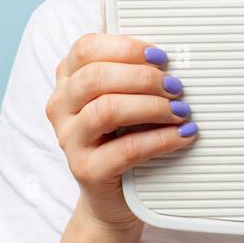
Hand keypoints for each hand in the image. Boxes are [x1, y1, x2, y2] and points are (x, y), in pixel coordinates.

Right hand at [45, 33, 197, 233]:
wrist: (113, 195)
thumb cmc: (123, 136)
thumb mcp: (123, 97)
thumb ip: (133, 71)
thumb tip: (169, 48)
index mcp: (68, 79)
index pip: (86, 48)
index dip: (126, 47)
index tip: (160, 56)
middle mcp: (61, 107)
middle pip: (95, 77)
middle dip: (142, 77)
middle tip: (175, 86)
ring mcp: (69, 139)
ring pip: (107, 110)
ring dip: (151, 107)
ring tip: (180, 111)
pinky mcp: (86, 170)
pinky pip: (126, 149)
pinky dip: (160, 139)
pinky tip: (182, 135)